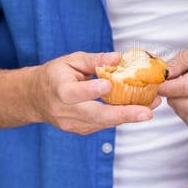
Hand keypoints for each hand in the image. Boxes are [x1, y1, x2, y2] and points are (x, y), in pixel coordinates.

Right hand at [30, 51, 158, 134]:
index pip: (74, 93)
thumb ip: (95, 60)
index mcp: (59, 90)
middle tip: (147, 112)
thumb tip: (118, 58)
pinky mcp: (82, 130)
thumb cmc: (56, 74)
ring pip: (104, 122)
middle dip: (123, 115)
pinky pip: (104, 124)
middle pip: (95, 115)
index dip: (91, 90)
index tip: (108, 85)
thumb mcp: (71, 60)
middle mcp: (65, 111)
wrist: (36, 98)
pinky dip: (121, 117)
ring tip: (152, 106)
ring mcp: (73, 124)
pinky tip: (139, 109)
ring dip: (129, 116)